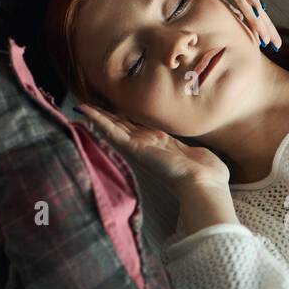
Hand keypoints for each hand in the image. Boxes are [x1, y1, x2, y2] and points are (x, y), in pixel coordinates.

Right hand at [76, 103, 230, 193]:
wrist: (204, 183)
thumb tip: (200, 154)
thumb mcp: (198, 154)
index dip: (125, 118)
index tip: (114, 108)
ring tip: (82, 106)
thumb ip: (192, 150)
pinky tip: (87, 112)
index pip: (138, 128)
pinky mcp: (135, 149)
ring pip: (114, 128)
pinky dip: (99, 121)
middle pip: (122, 126)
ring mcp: (140, 147)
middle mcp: (148, 145)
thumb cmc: (207, 173)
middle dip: (107, 115)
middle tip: (89, 105)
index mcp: (162, 144)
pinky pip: (113, 132)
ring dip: (98, 117)